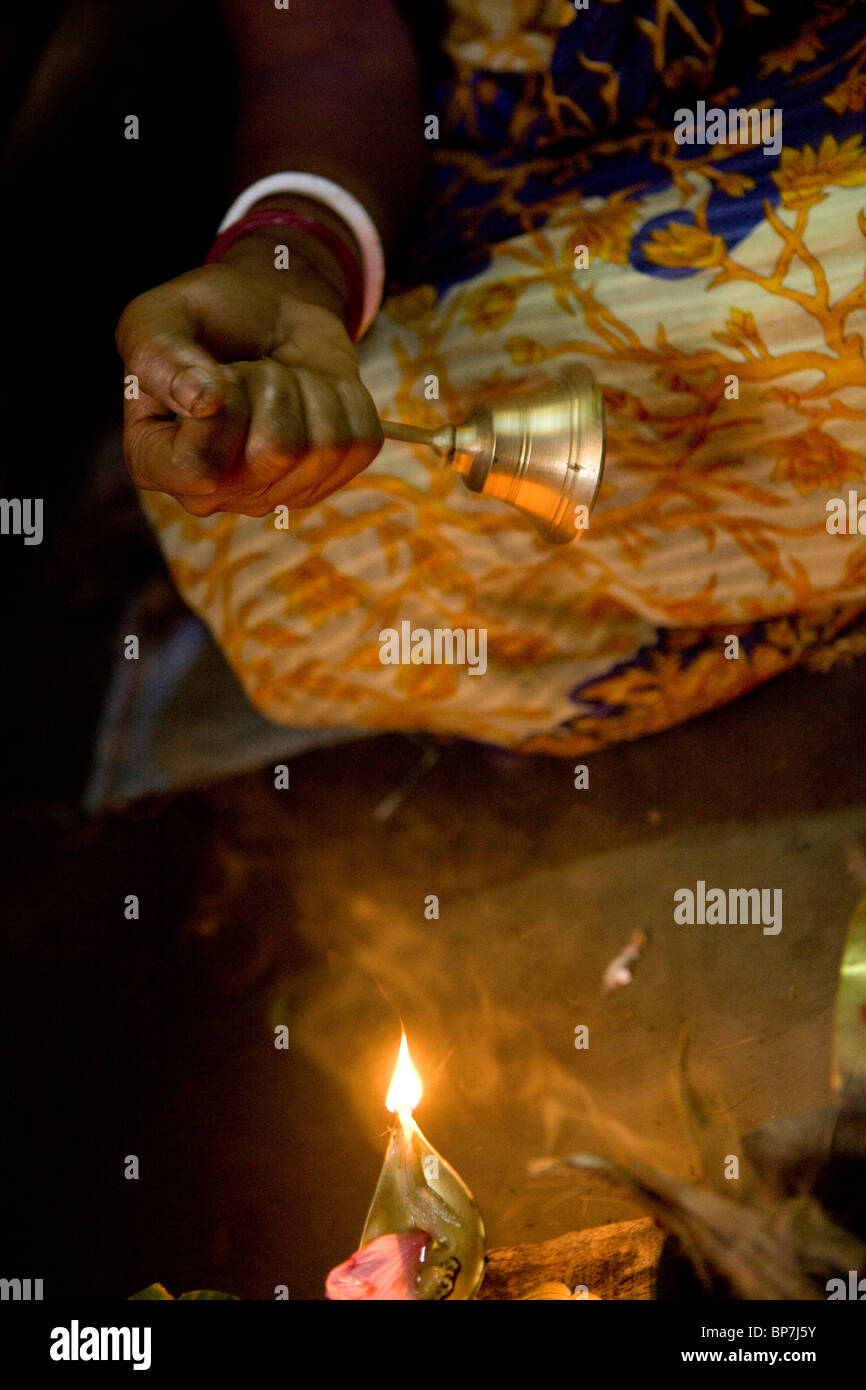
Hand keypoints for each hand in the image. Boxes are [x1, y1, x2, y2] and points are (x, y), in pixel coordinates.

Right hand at [116, 254, 382, 516]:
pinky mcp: (327, 478)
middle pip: (275, 451)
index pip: (201, 469)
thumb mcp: (160, 318)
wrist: (264, 313)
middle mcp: (214, 494)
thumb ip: (162, 357)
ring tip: (281, 376)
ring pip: (323, 447)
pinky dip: (347, 397)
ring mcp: (274, 494)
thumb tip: (204, 401)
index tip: (219, 370)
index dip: (223, 407)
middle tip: (252, 367)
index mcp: (155, 462)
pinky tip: (313, 390)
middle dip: (271, 382)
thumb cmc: (204, 318)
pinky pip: (362, 443)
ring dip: (309, 387)